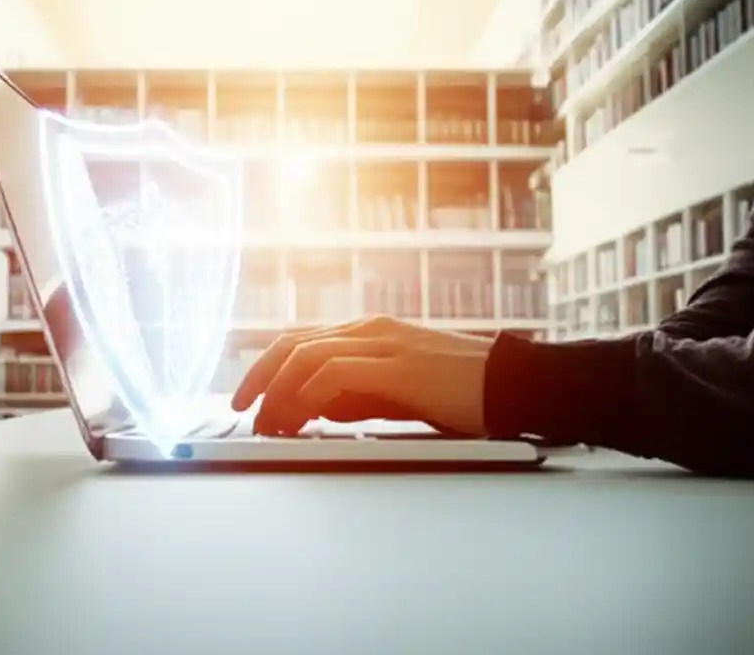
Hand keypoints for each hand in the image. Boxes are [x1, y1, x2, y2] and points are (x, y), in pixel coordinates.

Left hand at [231, 316, 494, 436]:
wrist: (512, 385)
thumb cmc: (461, 392)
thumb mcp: (397, 391)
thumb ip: (357, 393)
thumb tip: (313, 408)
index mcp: (369, 331)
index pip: (299, 341)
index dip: (266, 369)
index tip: (249, 401)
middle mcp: (369, 329)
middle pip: (290, 343)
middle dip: (257, 377)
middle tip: (241, 411)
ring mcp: (383, 343)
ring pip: (305, 355)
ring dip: (278, 391)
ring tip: (269, 423)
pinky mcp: (397, 365)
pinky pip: (334, 372)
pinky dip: (308, 394)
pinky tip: (301, 416)